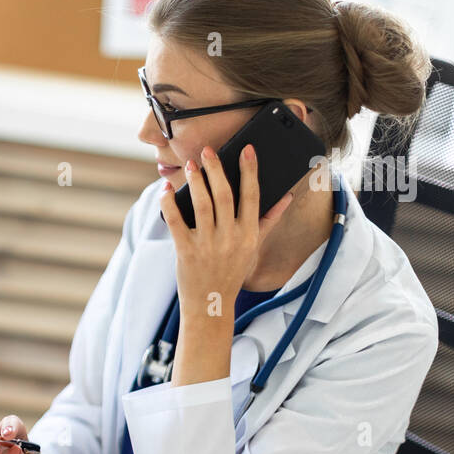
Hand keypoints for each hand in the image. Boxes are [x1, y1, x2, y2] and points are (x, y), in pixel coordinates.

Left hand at [160, 144, 293, 318]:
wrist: (211, 304)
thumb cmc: (231, 273)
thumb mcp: (253, 248)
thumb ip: (268, 220)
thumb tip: (286, 197)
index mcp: (248, 234)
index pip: (252, 196)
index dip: (249, 171)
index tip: (246, 150)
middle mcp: (230, 238)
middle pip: (224, 195)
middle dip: (216, 169)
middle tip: (207, 151)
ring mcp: (208, 245)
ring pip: (202, 204)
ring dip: (196, 181)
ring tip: (191, 166)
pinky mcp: (186, 251)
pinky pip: (176, 221)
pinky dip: (169, 203)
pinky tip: (167, 190)